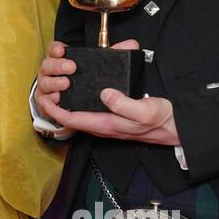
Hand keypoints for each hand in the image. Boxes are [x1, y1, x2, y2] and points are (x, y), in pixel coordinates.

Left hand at [36, 39, 181, 145]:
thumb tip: (105, 94)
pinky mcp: (113, 119)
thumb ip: (124, 104)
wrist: (176, 127)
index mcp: (106, 124)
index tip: (43, 99)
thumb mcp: (145, 110)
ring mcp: (108, 124)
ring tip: (56, 91)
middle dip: (56, 107)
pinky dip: (79, 104)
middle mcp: (103, 126)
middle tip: (45, 91)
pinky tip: (79, 93)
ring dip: (66, 106)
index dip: (54, 111)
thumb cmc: (161, 119)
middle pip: (72, 119)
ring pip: (80, 116)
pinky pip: (90, 113)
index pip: (73, 119)